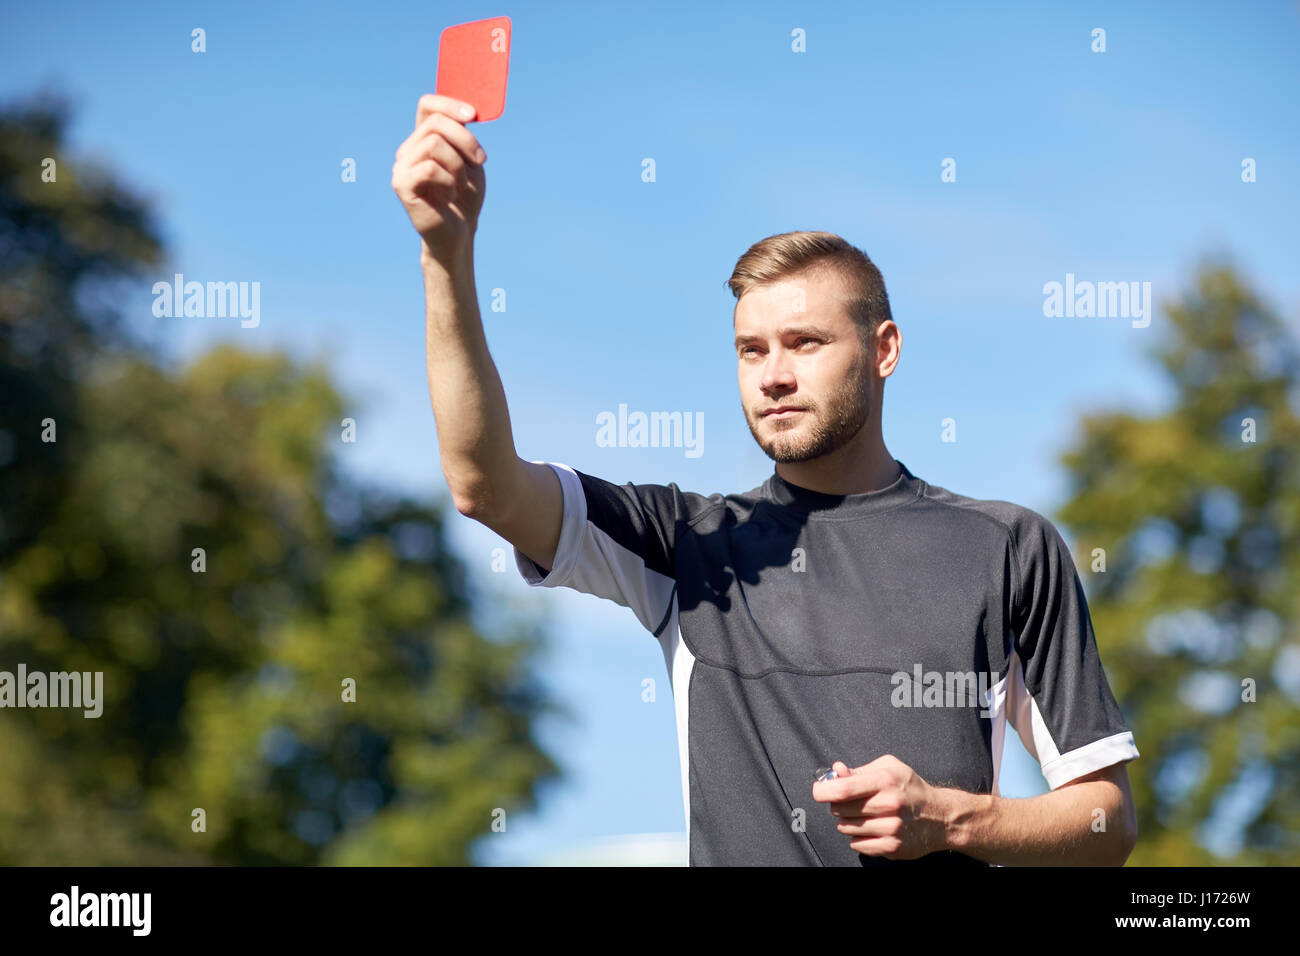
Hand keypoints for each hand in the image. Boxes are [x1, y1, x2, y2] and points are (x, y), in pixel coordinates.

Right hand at [391, 93, 487, 259]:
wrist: (459, 233)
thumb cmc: (465, 197)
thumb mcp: (471, 160)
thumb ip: (464, 135)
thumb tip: (467, 111)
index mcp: (424, 140)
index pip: (428, 105)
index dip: (449, 103)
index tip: (473, 115)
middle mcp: (409, 149)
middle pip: (436, 122)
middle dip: (465, 139)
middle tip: (480, 160)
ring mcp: (402, 166)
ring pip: (434, 143)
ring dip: (458, 164)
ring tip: (459, 184)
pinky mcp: (402, 184)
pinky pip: (430, 167)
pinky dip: (448, 181)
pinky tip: (449, 195)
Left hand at [812, 754, 950, 859]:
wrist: (941, 817)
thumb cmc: (912, 789)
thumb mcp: (889, 767)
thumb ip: (859, 769)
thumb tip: (836, 771)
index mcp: (885, 781)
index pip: (842, 789)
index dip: (823, 790)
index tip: (820, 790)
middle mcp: (888, 805)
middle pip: (839, 809)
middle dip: (838, 805)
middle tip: (852, 802)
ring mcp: (890, 829)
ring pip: (845, 827)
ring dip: (849, 821)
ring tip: (866, 815)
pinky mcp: (891, 847)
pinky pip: (856, 844)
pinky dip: (859, 837)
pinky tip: (873, 828)